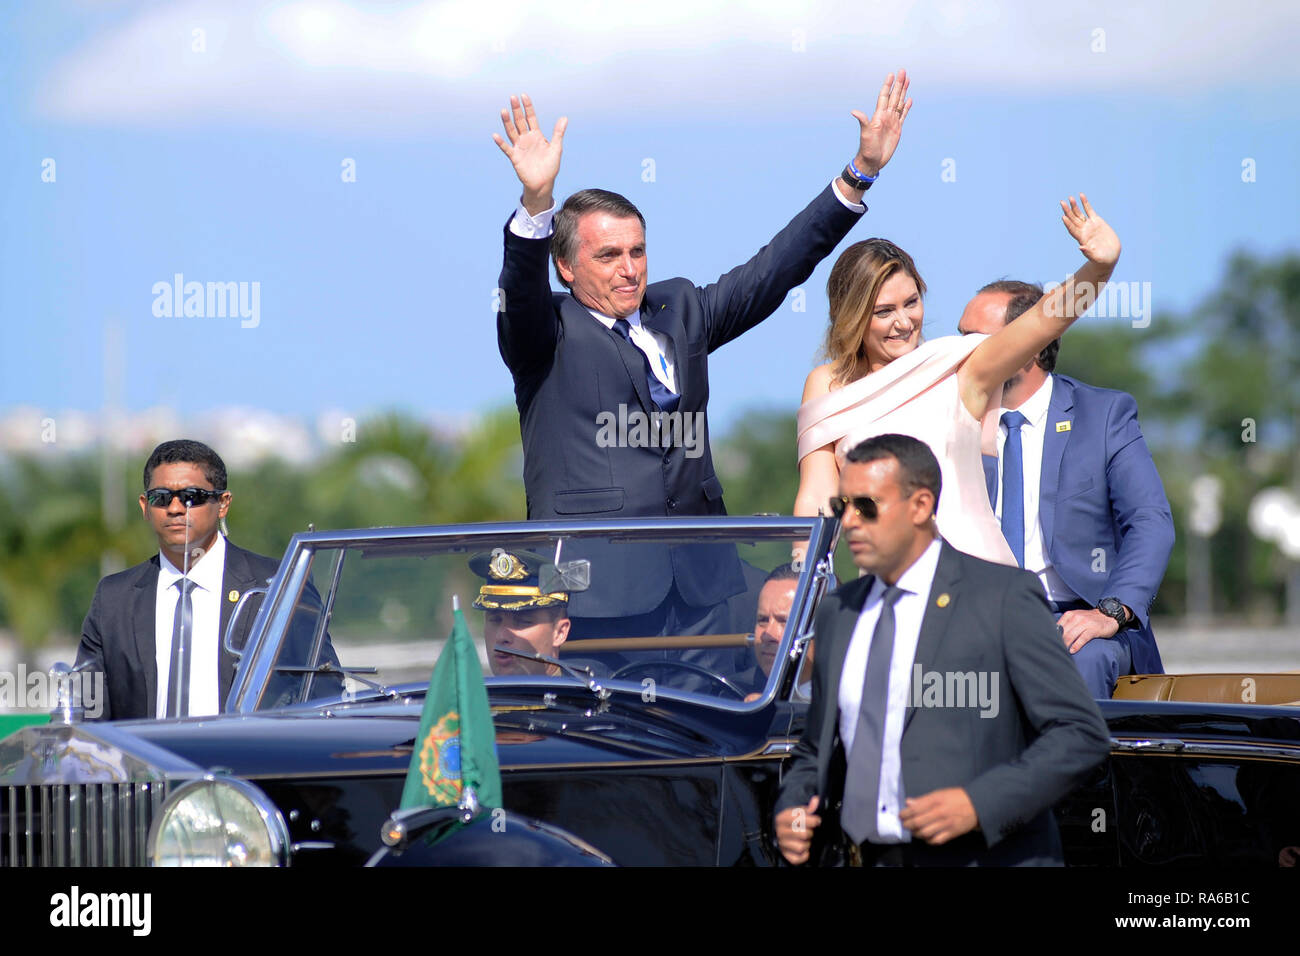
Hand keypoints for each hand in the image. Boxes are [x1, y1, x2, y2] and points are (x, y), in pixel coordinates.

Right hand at [493, 93, 566, 213]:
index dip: (528, 107)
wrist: (544, 183)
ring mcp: (519, 147)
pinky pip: (506, 149)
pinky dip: (501, 143)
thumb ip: (558, 133)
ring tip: (503, 111)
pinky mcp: (515, 157)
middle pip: (520, 121)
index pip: (531, 118)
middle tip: (512, 97)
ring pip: (512, 131)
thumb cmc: (550, 166)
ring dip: (507, 122)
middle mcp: (526, 139)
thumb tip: (564, 118)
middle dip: (516, 110)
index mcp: (536, 135)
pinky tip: (495, 135)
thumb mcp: (556, 148)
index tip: (523, 95)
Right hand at [775, 795, 820, 864]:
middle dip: (810, 833)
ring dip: (807, 844)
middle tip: (809, 831)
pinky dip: (804, 855)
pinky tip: (803, 850)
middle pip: (804, 834)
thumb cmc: (790, 822)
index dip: (812, 820)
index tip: (817, 821)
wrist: (778, 833)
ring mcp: (782, 844)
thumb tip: (816, 800)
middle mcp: (780, 831)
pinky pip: (798, 858)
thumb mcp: (797, 812)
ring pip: (802, 847)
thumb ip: (808, 808)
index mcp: (782, 818)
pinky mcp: (785, 855)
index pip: (799, 819)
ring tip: (805, 840)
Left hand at [850, 69, 911, 176]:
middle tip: (903, 71)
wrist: (872, 161)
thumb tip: (854, 111)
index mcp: (879, 116)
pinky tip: (909, 99)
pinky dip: (907, 107)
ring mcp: (892, 122)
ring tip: (907, 80)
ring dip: (903, 92)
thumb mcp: (865, 134)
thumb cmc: (867, 148)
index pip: (884, 96)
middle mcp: (886, 116)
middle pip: (894, 96)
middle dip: (899, 84)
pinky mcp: (897, 129)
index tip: (891, 74)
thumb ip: (863, 121)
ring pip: (899, 103)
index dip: (888, 85)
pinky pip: (903, 115)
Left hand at [899, 787, 977, 843]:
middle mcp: (939, 813)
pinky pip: (936, 840)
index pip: (914, 809)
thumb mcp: (939, 793)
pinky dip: (928, 840)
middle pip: (917, 822)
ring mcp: (946, 824)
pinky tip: (926, 836)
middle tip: (904, 824)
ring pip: (925, 833)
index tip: (901, 815)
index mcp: (935, 800)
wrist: (976, 805)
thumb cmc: (956, 797)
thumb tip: (909, 802)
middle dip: (907, 825)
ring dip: (916, 833)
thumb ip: (923, 799)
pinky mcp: (951, 833)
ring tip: (913, 831)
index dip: (905, 814)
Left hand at [1058, 607, 1119, 652]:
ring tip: (1062, 652)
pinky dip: (1076, 645)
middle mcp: (1076, 618)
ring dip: (1066, 645)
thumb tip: (1055, 633)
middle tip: (1055, 650)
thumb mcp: (1076, 617)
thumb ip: (1067, 623)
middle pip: (1063, 632)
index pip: (1058, 626)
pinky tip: (1072, 651)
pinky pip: (1083, 638)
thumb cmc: (1090, 619)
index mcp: (1070, 615)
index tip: (1050, 643)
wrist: (1108, 615)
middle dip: (1059, 642)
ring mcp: (1085, 623)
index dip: (1053, 635)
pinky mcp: (1093, 630)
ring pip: (1071, 635)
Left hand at [1061, 194, 1119, 268]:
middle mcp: (1083, 231)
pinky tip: (1081, 196)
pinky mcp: (1097, 222)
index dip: (1068, 224)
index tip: (1063, 217)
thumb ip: (1088, 253)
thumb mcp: (1096, 257)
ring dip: (1074, 206)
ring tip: (1070, 198)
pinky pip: (1089, 211)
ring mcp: (1089, 225)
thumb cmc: (1102, 260)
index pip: (1072, 230)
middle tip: (1062, 202)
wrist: (1109, 256)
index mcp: (1082, 239)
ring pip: (1079, 214)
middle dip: (1067, 211)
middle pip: (1073, 220)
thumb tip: (1080, 248)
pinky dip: (1085, 203)